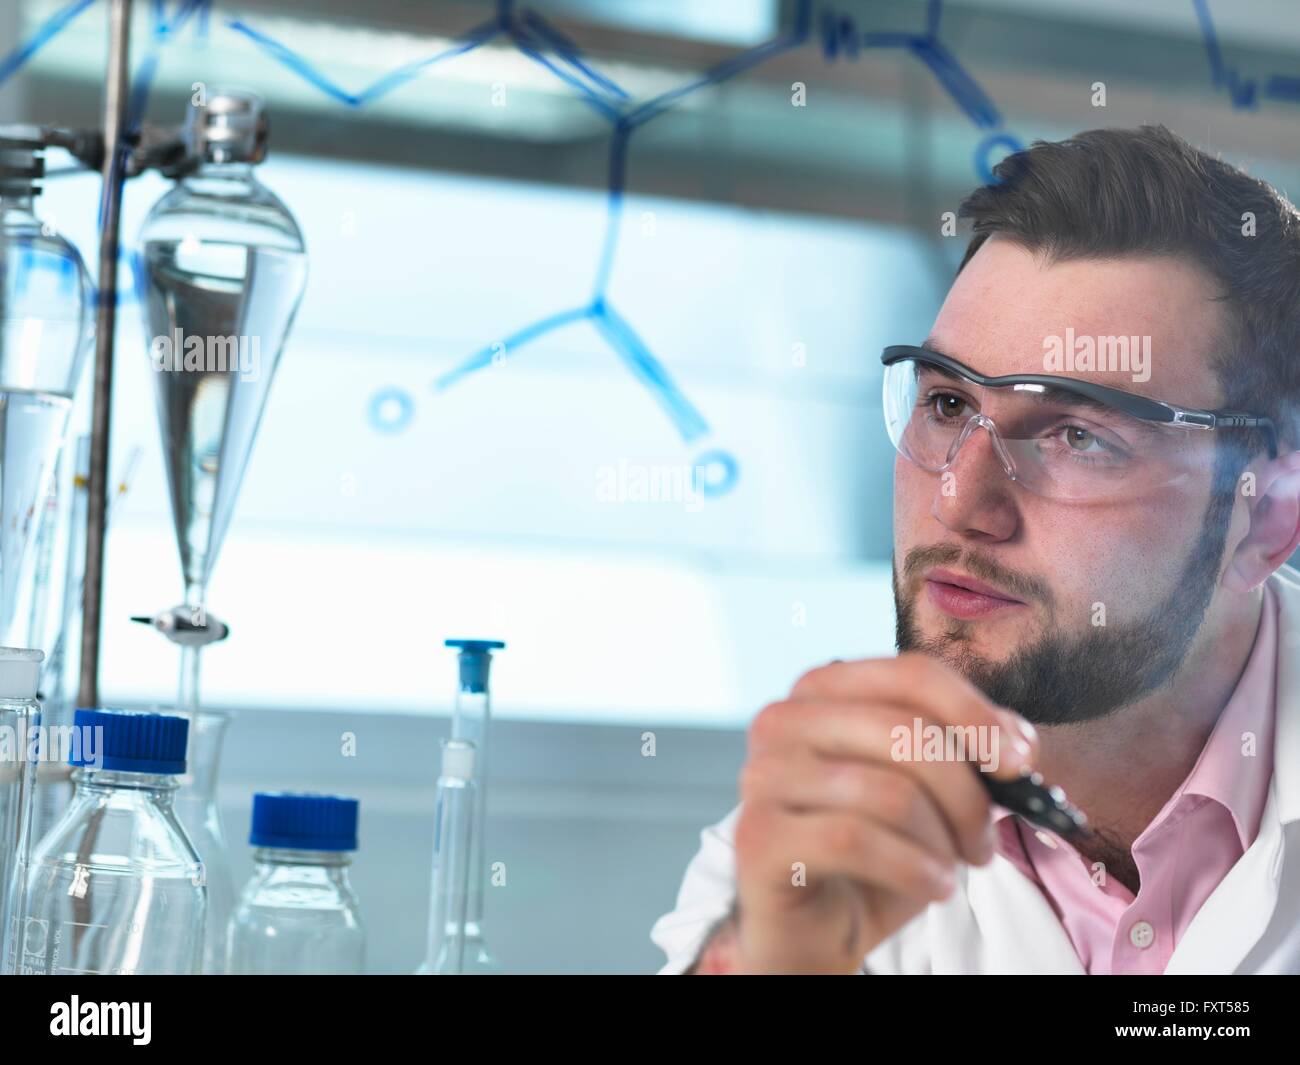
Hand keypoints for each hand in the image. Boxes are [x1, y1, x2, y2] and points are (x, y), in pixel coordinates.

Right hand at [731, 652, 1037, 973]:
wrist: (811, 927)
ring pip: (888, 791)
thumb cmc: (871, 852)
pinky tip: (932, 887)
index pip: (911, 674)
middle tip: (985, 843)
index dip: (975, 714)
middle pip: (905, 732)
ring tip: (951, 870)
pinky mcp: (758, 835)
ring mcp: (763, 776)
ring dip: (941, 841)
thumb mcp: (926, 793)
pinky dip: (913, 869)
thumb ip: (966, 751)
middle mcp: (783, 720)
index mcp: (821, 690)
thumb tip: (1016, 739)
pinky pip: (855, 840)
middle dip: (966, 795)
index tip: (1019, 763)